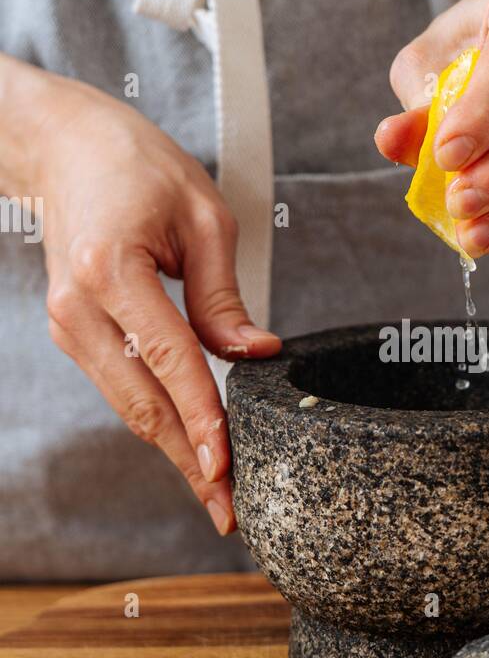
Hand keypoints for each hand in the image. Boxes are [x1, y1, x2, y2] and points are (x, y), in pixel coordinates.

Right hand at [27, 72, 279, 533]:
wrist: (63, 146)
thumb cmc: (137, 166)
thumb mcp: (202, 216)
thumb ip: (224, 295)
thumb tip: (256, 356)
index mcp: (112, 270)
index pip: (170, 361)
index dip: (202, 420)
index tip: (226, 468)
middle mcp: (79, 308)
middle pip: (142, 404)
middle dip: (188, 463)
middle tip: (229, 511)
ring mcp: (67, 325)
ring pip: (129, 406)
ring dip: (174, 451)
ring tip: (218, 493)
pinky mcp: (72, 332)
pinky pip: (122, 387)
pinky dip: (157, 420)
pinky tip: (191, 446)